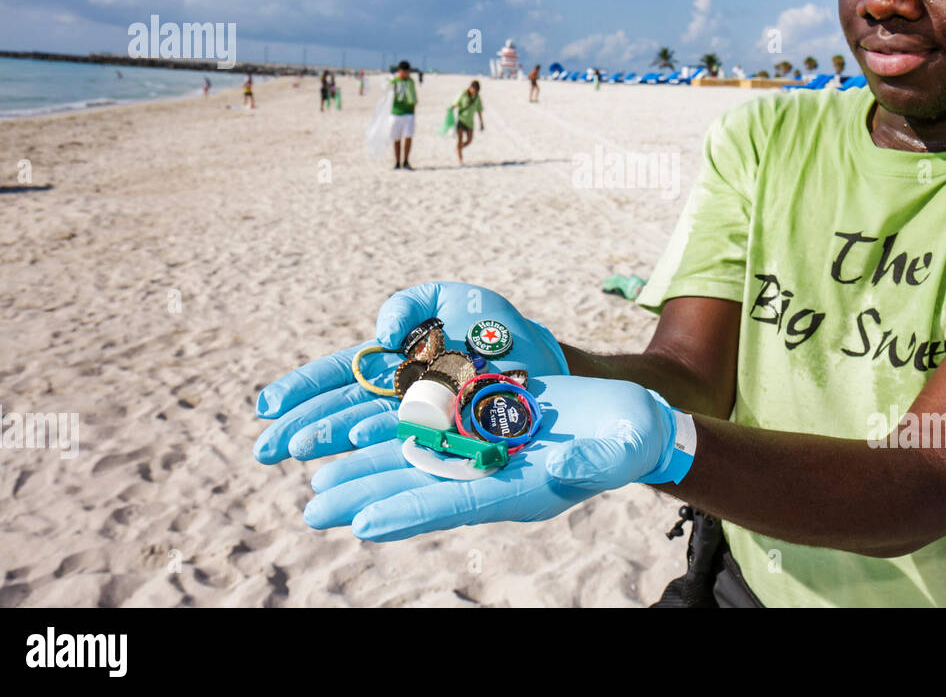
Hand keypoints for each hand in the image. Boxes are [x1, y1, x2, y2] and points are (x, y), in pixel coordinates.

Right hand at [253, 282, 567, 464]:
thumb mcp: (452, 299)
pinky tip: (356, 498)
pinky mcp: (450, 453)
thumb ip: (410, 303)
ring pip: (368, 443)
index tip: (266, 406)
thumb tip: (382, 333)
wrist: (551, 364)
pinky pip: (410, 466)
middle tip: (265, 449)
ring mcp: (423, 428)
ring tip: (304, 469)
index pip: (338, 375)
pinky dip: (382, 480)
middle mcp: (400, 399)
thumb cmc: (499, 329)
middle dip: (303, 430)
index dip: (303, 391)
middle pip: (342, 414)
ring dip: (336, 457)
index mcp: (394, 362)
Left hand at [303, 375, 689, 540]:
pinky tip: (355, 439)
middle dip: (368, 496)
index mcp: (522, 488)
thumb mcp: (621, 447)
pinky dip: (390, 438)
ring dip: (366, 472)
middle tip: (315, 508)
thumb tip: (567, 461)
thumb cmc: (631, 438)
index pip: (456, 504)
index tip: (364, 525)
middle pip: (419, 487)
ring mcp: (484, 450)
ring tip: (318, 486)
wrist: (628, 420)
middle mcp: (492, 475)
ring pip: (413, 462)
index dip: (410, 513)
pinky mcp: (481, 422)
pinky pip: (427, 432)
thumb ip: (593, 458)